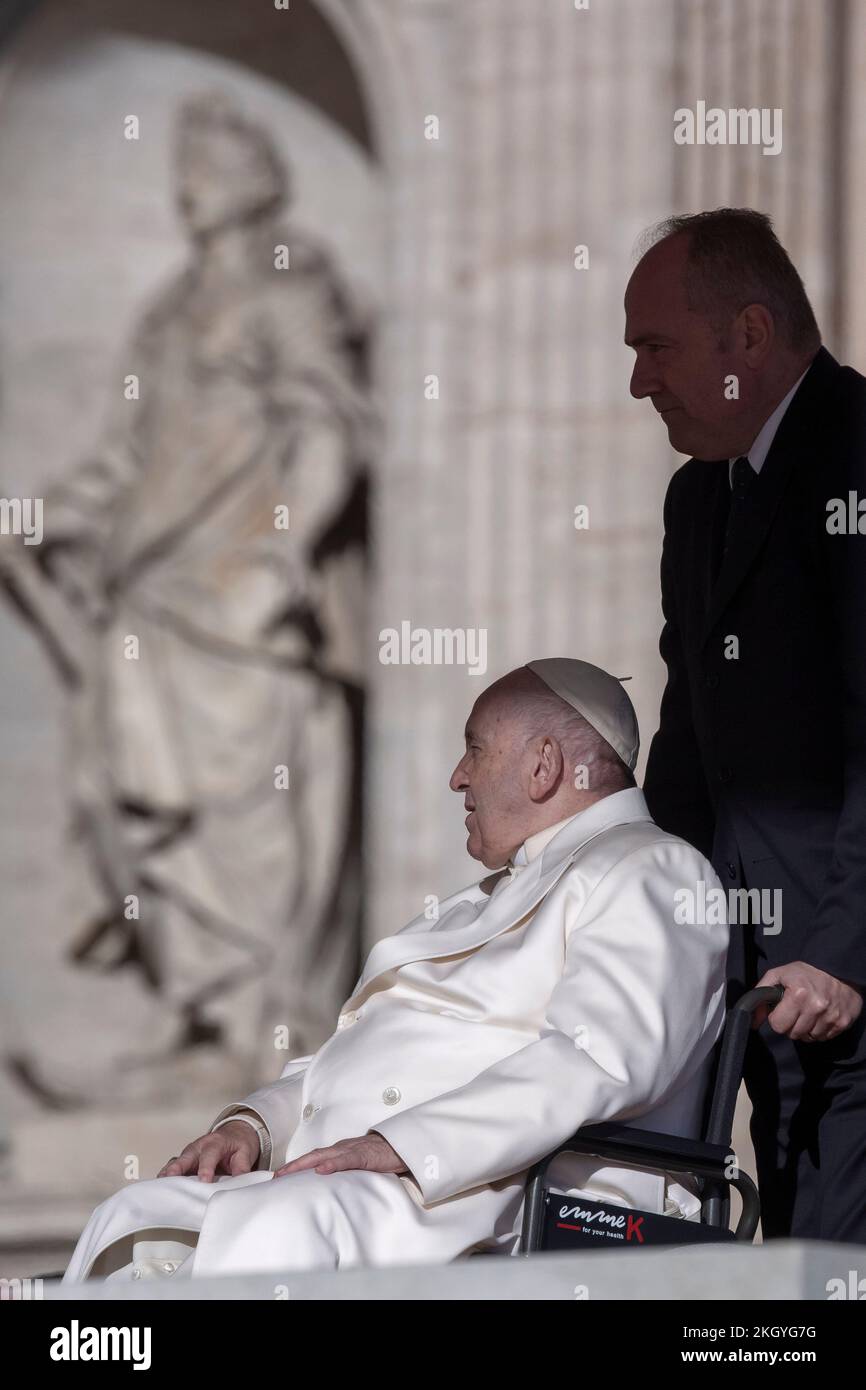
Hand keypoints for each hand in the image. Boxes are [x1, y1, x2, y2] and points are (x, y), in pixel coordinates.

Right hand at [157, 1120, 260, 1182]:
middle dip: (177, 1168)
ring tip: (159, 1187)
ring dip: (168, 1174)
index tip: (204, 1181)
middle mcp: (199, 1147)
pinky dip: (166, 1178)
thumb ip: (242, 1167)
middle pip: (186, 1156)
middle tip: (169, 1179)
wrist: (234, 1134)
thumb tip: (241, 1182)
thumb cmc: (238, 1143)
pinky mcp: (184, 1162)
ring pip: (176, 1162)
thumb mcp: (245, 1152)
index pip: (209, 1155)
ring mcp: (189, 1154)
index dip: (206, 1168)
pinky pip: (173, 1169)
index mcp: (216, 1143)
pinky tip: (161, 1188)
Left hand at [274, 1132, 408, 1179]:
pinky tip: (322, 1170)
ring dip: (304, 1164)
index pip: (314, 1158)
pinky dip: (332, 1164)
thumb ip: (344, 1171)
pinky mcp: (365, 1155)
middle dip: (293, 1166)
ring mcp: (352, 1150)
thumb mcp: (358, 1165)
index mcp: (339, 1151)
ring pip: (324, 1155)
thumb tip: (329, 1183)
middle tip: (275, 1177)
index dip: (296, 1166)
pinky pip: (346, 1159)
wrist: (403, 1146)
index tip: (278, 1176)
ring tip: (289, 1173)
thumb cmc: (380, 1156)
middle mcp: (342, 1148)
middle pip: (313, 1156)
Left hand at [753, 962, 862, 1041]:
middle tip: (795, 1010)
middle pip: (793, 1034)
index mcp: (798, 994)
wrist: (838, 970)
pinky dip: (819, 1030)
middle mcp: (816, 1007)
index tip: (782, 1009)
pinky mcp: (843, 1023)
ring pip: (808, 1038)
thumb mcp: (779, 975)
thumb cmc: (805, 972)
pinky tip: (820, 1016)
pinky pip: (823, 1038)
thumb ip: (761, 995)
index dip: (777, 1018)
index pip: (778, 1025)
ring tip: (808, 1012)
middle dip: (791, 1024)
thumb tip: (753, 1021)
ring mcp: (831, 1017)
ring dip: (805, 1029)